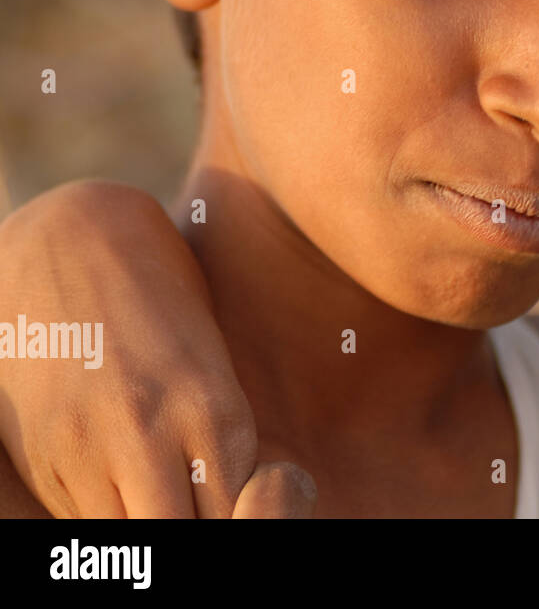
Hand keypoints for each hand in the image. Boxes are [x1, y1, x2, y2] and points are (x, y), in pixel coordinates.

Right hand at [0, 180, 277, 516]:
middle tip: (204, 514)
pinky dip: (104, 521)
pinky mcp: (43, 453)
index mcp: (216, 410)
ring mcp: (90, 448)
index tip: (250, 517)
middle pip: (186, 540)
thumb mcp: (211, 368)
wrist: (71, 240)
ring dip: (149, 534)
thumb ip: (220, 443)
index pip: (243, 520)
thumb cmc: (161, 301)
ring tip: (162, 499)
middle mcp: (154, 435)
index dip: (248, 525)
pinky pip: (79, 522)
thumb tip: (240, 509)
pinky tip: (118, 490)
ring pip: (130, 544)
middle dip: (201, 535)